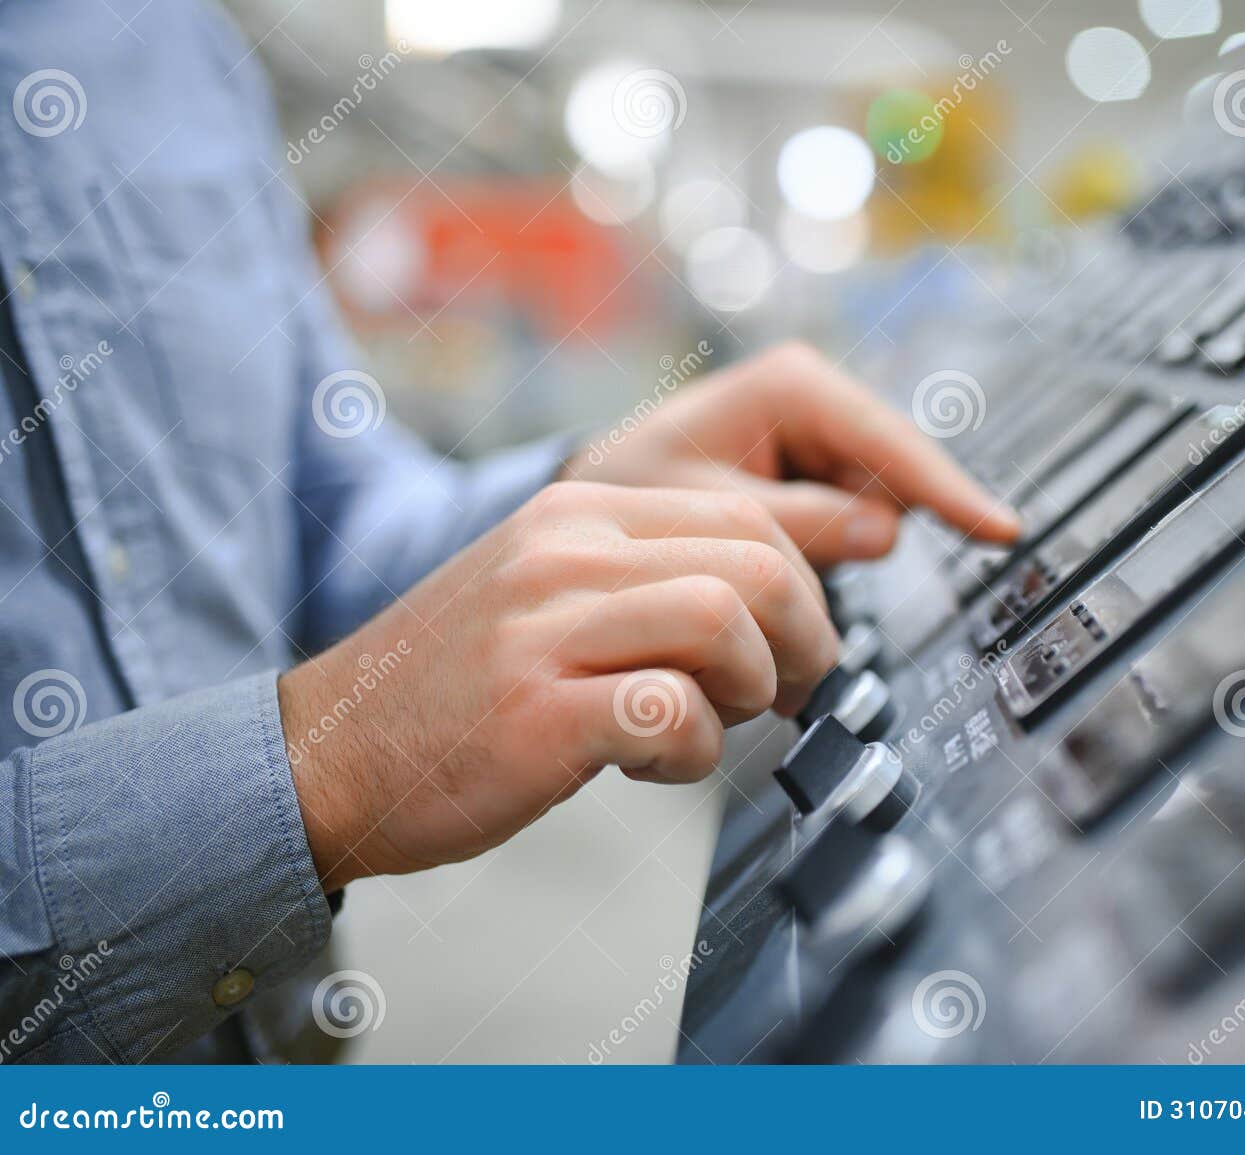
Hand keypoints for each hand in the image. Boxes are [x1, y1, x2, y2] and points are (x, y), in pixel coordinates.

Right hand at [280, 481, 837, 890]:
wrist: (324, 753)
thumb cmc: (453, 688)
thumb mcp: (551, 592)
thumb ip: (651, 576)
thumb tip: (779, 592)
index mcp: (579, 514)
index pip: (747, 512)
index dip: (806, 585)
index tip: (801, 641)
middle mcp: (564, 553)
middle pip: (758, 561)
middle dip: (805, 638)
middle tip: (785, 690)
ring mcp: (545, 629)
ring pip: (724, 621)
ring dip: (754, 688)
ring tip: (716, 722)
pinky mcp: (534, 713)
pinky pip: (670, 712)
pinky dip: (694, 750)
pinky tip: (655, 763)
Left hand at [566, 342, 1020, 565]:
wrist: (600, 500)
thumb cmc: (634, 490)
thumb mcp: (705, 508)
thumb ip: (796, 521)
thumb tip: (883, 532)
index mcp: (790, 387)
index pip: (890, 442)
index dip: (947, 490)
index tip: (1000, 530)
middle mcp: (817, 401)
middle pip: (893, 475)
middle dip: (871, 527)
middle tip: (810, 566)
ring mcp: (824, 436)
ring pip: (879, 503)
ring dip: (845, 544)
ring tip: (778, 560)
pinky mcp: (822, 471)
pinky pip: (856, 517)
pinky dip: (833, 547)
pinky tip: (790, 557)